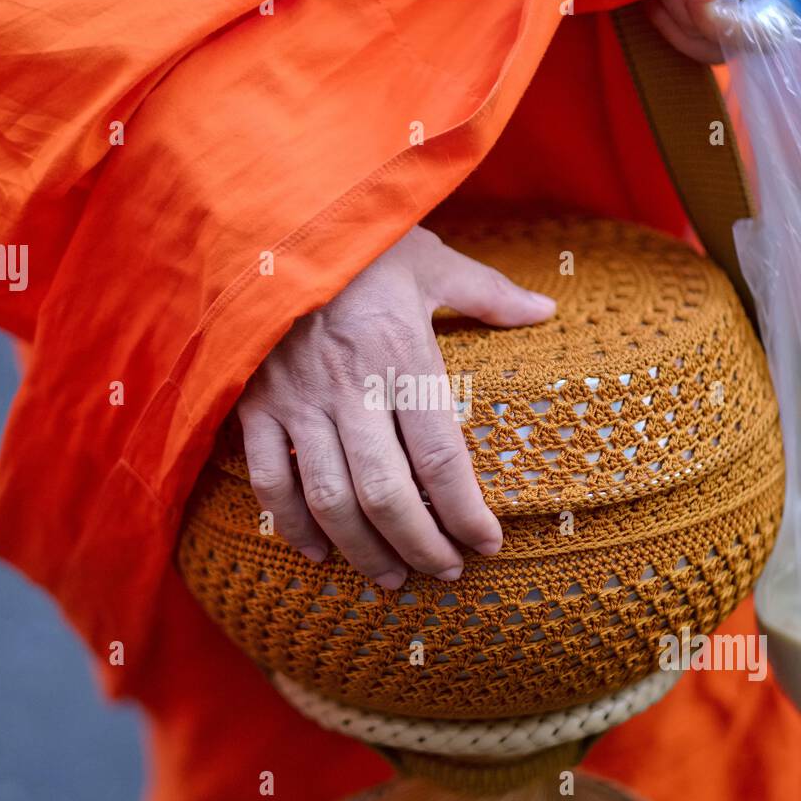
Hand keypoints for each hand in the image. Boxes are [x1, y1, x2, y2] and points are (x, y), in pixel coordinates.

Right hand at [238, 226, 555, 587]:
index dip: (465, 510)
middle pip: (388, 493)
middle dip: (420, 546)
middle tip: (444, 574)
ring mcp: (295, 400)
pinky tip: (318, 552)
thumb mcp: (429, 260)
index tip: (488, 543)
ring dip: (363, 551)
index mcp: (400, 354)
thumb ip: (488, 294)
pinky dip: (292, 524)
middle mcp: (348, 387)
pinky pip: (269, 480)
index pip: (441, 455)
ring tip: (391, 581)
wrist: (267, 219)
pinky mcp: (253, 405)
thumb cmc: (358, 241)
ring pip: (330, 499)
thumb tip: (546, 312)